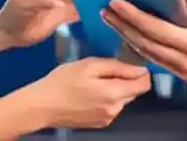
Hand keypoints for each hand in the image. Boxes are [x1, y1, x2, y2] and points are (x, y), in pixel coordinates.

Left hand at [0, 0, 78, 51]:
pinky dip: (80, 13)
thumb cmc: (12, 13)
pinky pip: (73, 13)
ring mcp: (56, 4)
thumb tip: (61, 4)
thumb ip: (41, 0)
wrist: (8, 33)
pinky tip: (85, 14)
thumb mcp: (22, 2)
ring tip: (89, 4)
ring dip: (81, 1)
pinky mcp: (60, 17)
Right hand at [27, 57, 150, 128]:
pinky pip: (112, 107)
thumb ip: (118, 66)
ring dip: (115, 89)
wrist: (42, 106)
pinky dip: (107, 98)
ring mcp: (108, 118)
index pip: (144, 84)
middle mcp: (115, 109)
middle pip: (134, 91)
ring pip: (123, 98)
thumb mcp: (89, 65)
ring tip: (93, 82)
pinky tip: (89, 94)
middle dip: (125, 79)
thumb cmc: (63, 81)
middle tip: (103, 71)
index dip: (140, 71)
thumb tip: (140, 69)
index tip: (128, 63)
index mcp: (114, 93)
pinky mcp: (100, 123)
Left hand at [101, 0, 186, 87]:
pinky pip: (159, 62)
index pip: (158, 31)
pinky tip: (134, 36)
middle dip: (124, 27)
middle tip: (108, 11)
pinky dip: (144, 47)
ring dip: (130, 37)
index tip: (119, 5)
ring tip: (115, 22)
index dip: (135, 17)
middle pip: (146, 45)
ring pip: (149, 56)